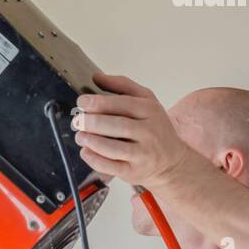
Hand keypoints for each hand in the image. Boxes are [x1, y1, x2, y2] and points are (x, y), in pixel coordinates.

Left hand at [73, 74, 196, 189]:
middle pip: (118, 125)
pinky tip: (85, 151)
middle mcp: (149, 132)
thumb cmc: (154, 128)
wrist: (171, 161)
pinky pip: (110, 166)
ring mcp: (143, 154)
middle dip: (92, 122)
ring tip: (79, 135)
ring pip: (113, 148)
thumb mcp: (146, 101)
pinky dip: (94, 159)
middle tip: (77, 120)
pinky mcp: (134, 172)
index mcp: (150, 111)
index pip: (123, 104)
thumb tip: (97, 76)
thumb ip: (122, 85)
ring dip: (91, 141)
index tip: (82, 102)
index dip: (99, 102)